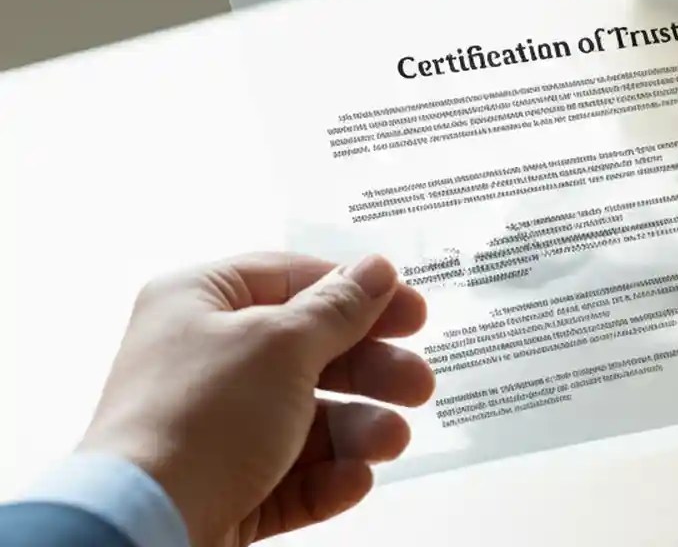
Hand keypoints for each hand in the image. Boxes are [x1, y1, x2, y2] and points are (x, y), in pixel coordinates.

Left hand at [78, 253, 433, 546]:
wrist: (145, 526)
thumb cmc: (201, 418)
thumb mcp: (282, 345)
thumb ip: (338, 308)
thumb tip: (376, 270)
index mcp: (199, 303)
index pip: (292, 280)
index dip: (357, 293)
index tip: (413, 312)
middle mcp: (203, 360)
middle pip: (309, 353)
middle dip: (370, 371)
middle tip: (417, 385)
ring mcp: (212, 428)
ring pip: (307, 419)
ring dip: (358, 429)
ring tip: (390, 441)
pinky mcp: (224, 487)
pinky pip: (290, 474)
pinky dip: (327, 476)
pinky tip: (353, 479)